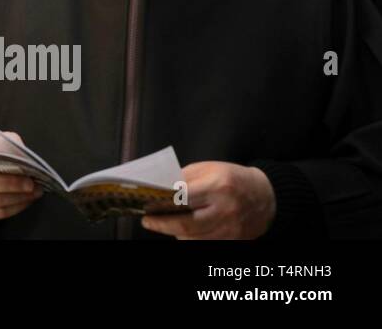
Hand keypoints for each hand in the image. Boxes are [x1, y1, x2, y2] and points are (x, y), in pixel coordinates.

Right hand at [0, 131, 40, 222]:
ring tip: (33, 194)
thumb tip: (25, 163)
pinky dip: (11, 210)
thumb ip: (11, 146)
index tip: (26, 172)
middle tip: (32, 186)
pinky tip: (24, 202)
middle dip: (12, 186)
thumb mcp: (1, 138)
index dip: (5, 168)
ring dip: (16, 200)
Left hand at [141, 162, 274, 238]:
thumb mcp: (209, 169)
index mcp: (218, 187)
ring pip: (194, 238)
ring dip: (173, 232)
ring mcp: (230, 229)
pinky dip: (189, 239)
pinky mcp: (233, 240)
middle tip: (147, 220)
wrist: (267, 196)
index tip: (146, 204)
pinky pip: (204, 243)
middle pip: (186, 224)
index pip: (183, 198)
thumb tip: (159, 188)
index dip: (161, 203)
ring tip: (161, 224)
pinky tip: (180, 231)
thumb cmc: (233, 178)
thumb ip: (184, 178)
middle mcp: (225, 210)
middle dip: (162, 224)